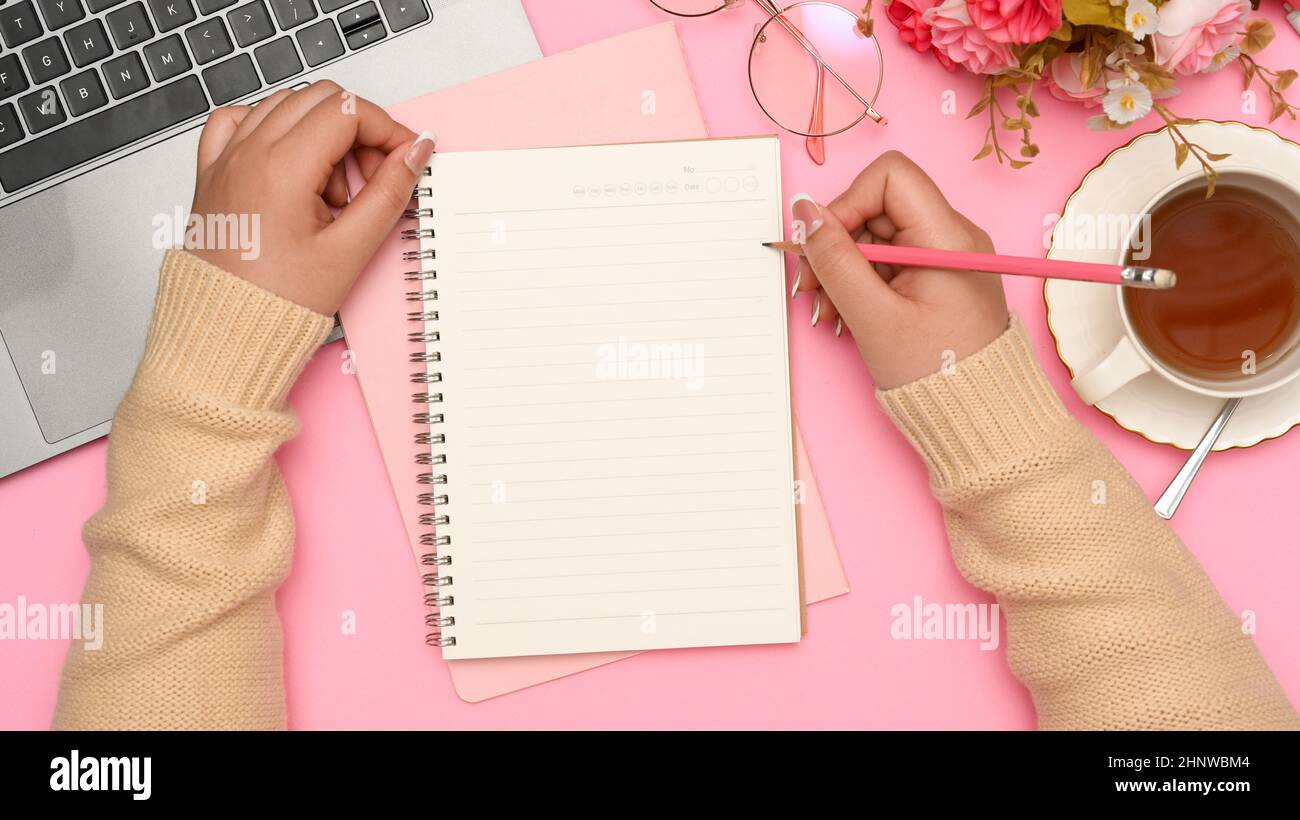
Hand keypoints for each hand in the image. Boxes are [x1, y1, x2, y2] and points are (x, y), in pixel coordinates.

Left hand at [188, 81, 434, 314]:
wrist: (225, 330)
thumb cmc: (278, 301)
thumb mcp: (350, 250)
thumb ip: (389, 193)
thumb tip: (414, 152)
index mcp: (281, 168)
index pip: (348, 111)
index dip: (386, 130)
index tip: (402, 158)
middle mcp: (248, 153)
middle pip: (320, 98)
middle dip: (358, 130)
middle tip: (370, 180)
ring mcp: (226, 158)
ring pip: (284, 103)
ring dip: (320, 132)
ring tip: (331, 188)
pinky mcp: (213, 171)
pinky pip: (239, 120)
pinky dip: (271, 128)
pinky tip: (289, 162)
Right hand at [790, 151, 1008, 389]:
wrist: (976, 414)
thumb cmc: (936, 372)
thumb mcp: (873, 316)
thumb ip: (835, 260)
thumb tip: (805, 214)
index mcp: (947, 237)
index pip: (890, 177)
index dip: (848, 203)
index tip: (824, 245)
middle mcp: (951, 236)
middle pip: (877, 207)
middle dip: (836, 244)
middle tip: (810, 286)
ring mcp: (943, 256)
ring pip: (875, 237)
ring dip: (842, 269)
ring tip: (827, 311)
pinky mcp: (934, 276)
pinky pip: (886, 262)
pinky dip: (859, 283)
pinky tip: (844, 314)